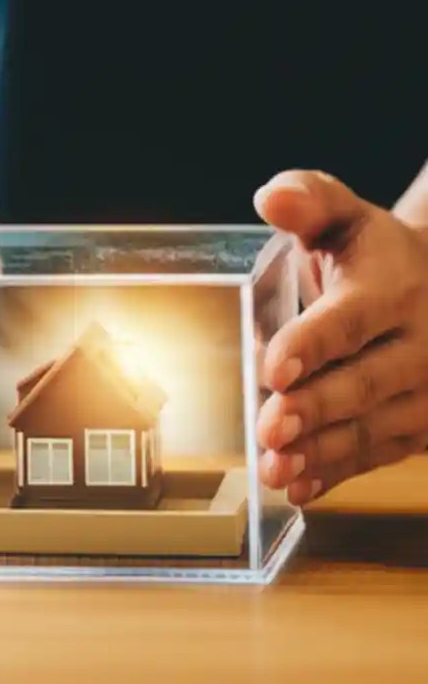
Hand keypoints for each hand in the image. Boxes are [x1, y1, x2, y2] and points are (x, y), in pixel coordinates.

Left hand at [254, 169, 427, 504]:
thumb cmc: (374, 254)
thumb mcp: (342, 217)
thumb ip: (309, 201)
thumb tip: (273, 196)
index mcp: (396, 284)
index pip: (352, 318)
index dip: (313, 342)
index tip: (274, 366)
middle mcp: (421, 340)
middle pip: (366, 381)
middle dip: (317, 408)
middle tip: (271, 427)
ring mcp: (426, 389)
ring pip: (374, 426)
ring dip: (323, 452)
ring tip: (277, 468)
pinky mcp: (419, 424)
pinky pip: (378, 453)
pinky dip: (337, 473)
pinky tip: (300, 487)